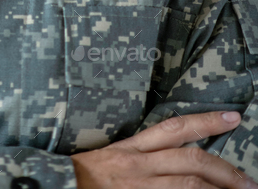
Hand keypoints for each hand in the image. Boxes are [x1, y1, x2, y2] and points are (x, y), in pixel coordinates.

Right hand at [71, 109, 256, 187]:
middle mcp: (139, 164)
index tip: (233, 116)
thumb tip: (175, 153)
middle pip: (191, 160)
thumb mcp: (113, 155)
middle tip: (249, 182)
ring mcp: (141, 187)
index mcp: (133, 147)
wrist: (60, 186)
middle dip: (225, 169)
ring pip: (189, 186)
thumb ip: (142, 153)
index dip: (206, 121)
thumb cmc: (84, 175)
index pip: (175, 127)